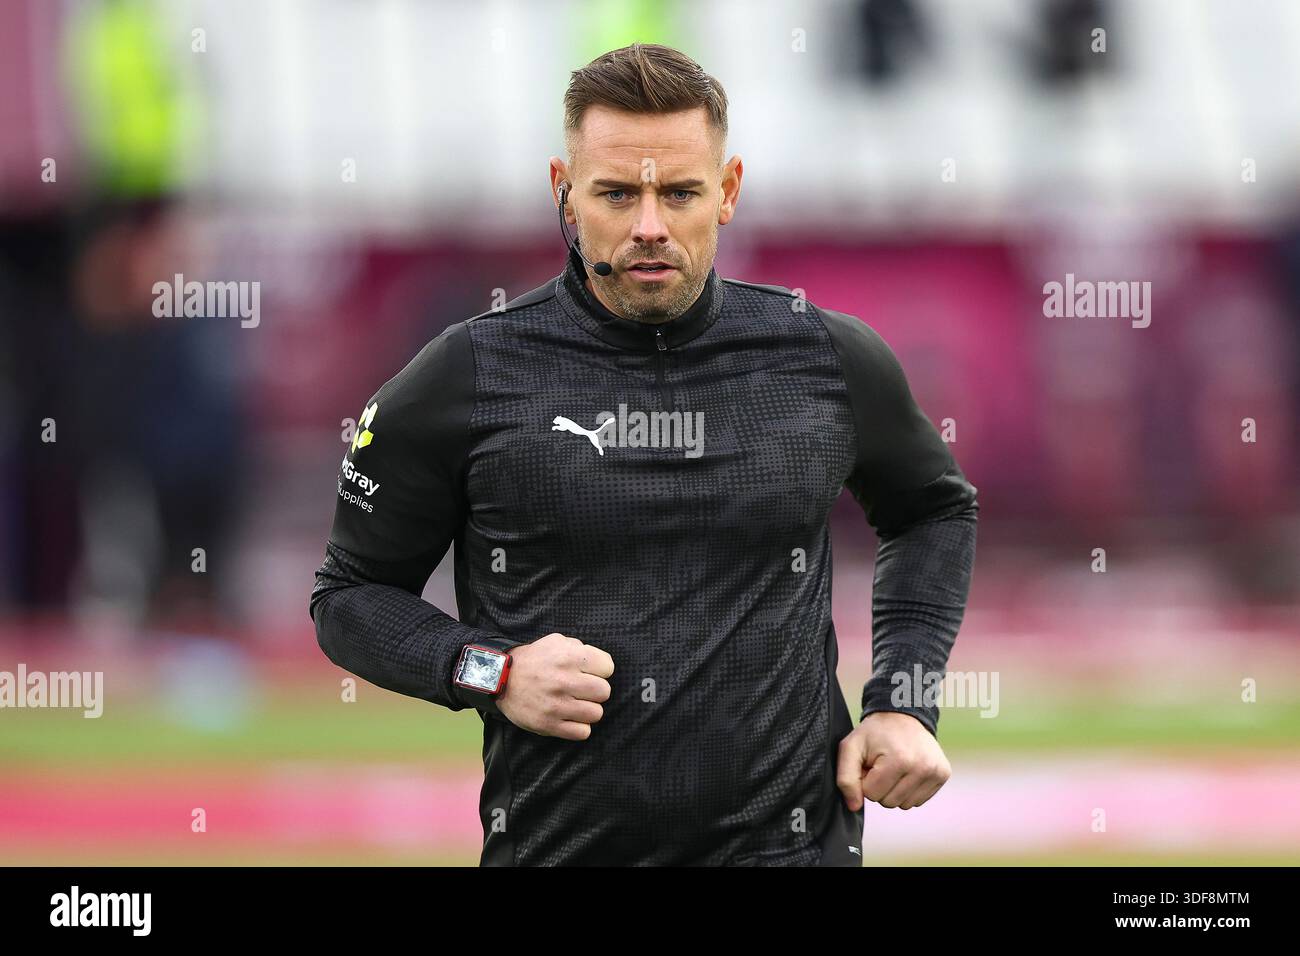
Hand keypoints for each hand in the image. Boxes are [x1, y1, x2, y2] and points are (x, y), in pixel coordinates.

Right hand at [496, 633, 613, 739]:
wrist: (501, 679)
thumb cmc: (534, 660)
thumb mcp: (556, 641)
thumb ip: (580, 648)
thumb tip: (601, 664)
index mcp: (568, 657)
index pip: (608, 667)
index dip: (600, 669)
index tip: (589, 671)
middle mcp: (564, 681)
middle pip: (604, 692)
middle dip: (595, 690)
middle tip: (582, 689)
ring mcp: (557, 705)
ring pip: (596, 714)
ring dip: (588, 709)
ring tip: (575, 703)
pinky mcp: (549, 725)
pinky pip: (582, 732)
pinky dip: (579, 727)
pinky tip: (570, 717)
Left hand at [836, 711, 950, 810]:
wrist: (903, 713)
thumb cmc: (874, 733)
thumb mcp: (850, 747)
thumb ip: (846, 778)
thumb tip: (855, 807)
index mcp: (899, 760)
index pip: (871, 794)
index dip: (866, 779)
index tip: (870, 763)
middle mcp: (922, 768)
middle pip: (889, 802)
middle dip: (880, 786)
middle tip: (882, 764)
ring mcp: (936, 772)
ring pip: (904, 805)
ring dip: (894, 790)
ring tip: (894, 767)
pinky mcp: (943, 774)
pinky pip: (918, 800)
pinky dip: (908, 790)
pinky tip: (907, 770)